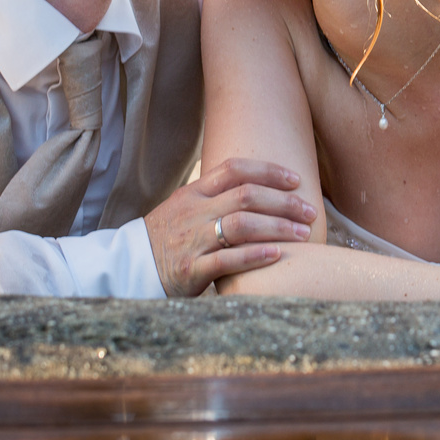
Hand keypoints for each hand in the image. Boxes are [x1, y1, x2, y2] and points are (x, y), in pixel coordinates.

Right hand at [144, 158, 317, 296]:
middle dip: (284, 202)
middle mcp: (194, 212)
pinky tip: (277, 254)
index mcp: (193, 193)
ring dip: (278, 228)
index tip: (296, 180)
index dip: (269, 171)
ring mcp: (192, 240)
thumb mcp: (184, 207)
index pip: (235, 170)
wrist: (128, 268)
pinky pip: (227, 260)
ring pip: (241, 225)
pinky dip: (255, 256)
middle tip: (310, 211)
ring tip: (304, 235)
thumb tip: (258, 187)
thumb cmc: (165, 238)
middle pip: (246, 196)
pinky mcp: (190, 270)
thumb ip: (214, 197)